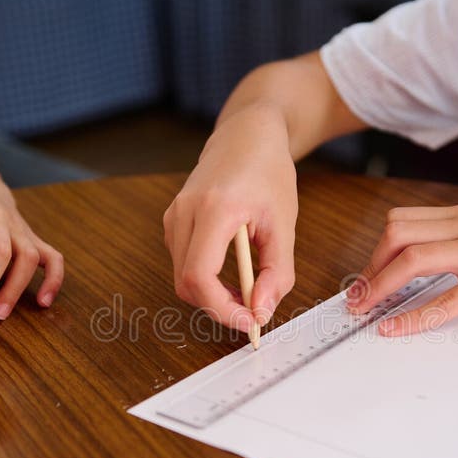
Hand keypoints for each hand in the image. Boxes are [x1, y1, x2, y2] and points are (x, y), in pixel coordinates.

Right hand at [163, 107, 297, 331]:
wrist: (246, 136)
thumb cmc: (268, 173)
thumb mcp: (284, 225)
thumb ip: (277, 272)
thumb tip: (262, 311)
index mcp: (215, 209)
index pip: (200, 276)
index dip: (222, 308)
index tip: (248, 320)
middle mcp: (185, 212)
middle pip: (187, 283)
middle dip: (220, 306)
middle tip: (253, 309)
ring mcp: (173, 216)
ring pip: (182, 278)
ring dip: (213, 294)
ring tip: (248, 288)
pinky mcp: (172, 221)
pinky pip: (183, 264)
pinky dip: (206, 280)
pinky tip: (232, 273)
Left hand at [346, 197, 457, 335]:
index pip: (406, 220)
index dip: (379, 247)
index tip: (368, 270)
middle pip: (397, 233)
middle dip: (370, 264)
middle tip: (360, 294)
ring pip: (412, 259)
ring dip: (380, 287)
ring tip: (364, 310)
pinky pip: (448, 299)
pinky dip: (415, 317)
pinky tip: (395, 330)